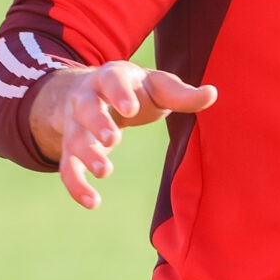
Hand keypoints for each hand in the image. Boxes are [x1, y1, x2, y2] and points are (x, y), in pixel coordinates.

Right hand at [31, 61, 217, 209]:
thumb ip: (181, 93)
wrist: (94, 94)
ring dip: (86, 154)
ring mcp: (75, 124)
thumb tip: (212, 94)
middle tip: (113, 138)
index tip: (131, 109)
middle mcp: (86, 98)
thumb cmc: (135, 91)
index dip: (119, 94)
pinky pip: (67, 167)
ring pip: (74, 138)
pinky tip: (92, 202)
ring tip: (105, 170)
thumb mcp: (157, 86)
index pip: (111, 80)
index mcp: (110, 77)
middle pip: (86, 108)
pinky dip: (76, 185)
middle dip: (97, 122)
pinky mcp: (70, 148)